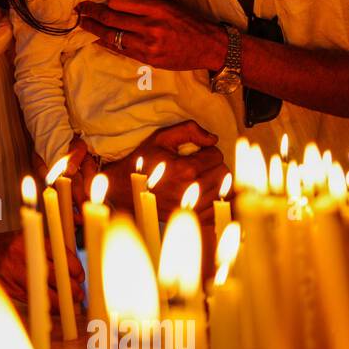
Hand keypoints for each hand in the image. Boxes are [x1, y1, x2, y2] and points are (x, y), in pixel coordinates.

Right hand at [0, 229, 83, 311]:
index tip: (80, 276)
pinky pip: (33, 301)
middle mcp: (22, 255)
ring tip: (70, 303)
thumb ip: (46, 249)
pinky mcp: (8, 288)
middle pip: (57, 276)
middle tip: (78, 294)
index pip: (61, 256)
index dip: (75, 269)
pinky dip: (45, 306)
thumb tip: (73, 271)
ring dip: (61, 301)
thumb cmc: (4, 246)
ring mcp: (14, 273)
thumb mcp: (25, 238)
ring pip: (46, 293)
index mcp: (30, 239)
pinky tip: (52, 307)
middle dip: (72, 289)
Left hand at [76, 0, 226, 70]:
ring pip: (111, 36)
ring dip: (93, 29)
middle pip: (111, 19)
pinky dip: (105, 43)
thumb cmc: (188, 19)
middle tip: (80, 9)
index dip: (110, 0)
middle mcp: (150, 26)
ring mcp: (147, 45)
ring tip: (83, 23)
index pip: (120, 1)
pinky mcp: (146, 59)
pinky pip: (119, 50)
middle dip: (91, 13)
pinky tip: (97, 38)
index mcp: (156, 8)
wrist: (208, 46)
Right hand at [99, 121, 228, 219]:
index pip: (217, 155)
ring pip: (224, 191)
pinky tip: (206, 194)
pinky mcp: (191, 218)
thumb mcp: (161, 138)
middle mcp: (192, 190)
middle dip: (214, 166)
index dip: (208, 151)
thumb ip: (189, 130)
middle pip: (223, 173)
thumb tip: (213, 139)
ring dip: (216, 182)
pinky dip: (217, 201)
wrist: (123, 189)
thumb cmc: (142, 162)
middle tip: (199, 165)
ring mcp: (193, 207)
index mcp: (185, 169)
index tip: (196, 153)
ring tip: (199, 178)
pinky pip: (219, 210)